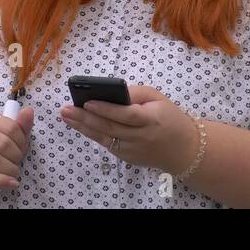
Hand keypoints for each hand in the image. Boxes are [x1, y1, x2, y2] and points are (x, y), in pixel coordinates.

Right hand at [0, 107, 33, 194]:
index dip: (21, 140)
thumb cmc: (1, 147)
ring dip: (11, 169)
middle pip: (3, 144)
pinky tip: (11, 182)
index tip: (22, 146)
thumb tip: (28, 111)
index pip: (11, 127)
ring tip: (14, 170)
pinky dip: (2, 181)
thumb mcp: (15, 135)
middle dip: (16, 155)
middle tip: (18, 159)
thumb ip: (23, 124)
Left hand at [59, 84, 198, 174]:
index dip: (106, 109)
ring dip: (82, 127)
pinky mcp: (127, 158)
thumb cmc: (170, 117)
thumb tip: (110, 91)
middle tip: (66, 109)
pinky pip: (107, 144)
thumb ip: (136, 93)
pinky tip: (79, 124)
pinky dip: (92, 134)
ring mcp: (132, 150)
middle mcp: (141, 137)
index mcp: (151, 120)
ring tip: (66, 116)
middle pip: (109, 127)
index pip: (126, 114)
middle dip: (85, 117)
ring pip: (104, 138)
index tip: (87, 101)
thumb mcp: (158, 98)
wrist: (183, 149)